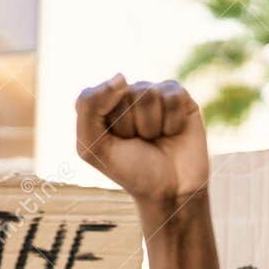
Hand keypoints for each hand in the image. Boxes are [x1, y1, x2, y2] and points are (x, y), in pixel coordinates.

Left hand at [76, 76, 208, 207]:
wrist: (168, 190)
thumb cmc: (129, 170)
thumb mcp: (93, 148)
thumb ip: (88, 108)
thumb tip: (121, 77)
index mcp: (103, 105)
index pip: (95, 96)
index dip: (106, 125)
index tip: (114, 144)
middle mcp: (128, 94)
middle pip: (124, 95)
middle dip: (129, 127)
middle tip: (137, 143)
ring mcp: (155, 93)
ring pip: (148, 95)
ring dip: (150, 126)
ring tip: (154, 139)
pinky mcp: (179, 97)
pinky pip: (172, 98)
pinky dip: (171, 123)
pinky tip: (172, 133)